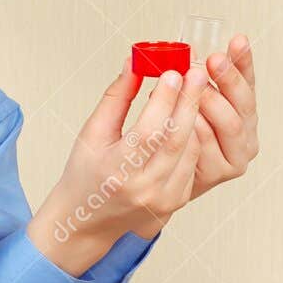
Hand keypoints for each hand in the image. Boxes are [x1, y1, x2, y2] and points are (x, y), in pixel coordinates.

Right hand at [29, 60, 208, 273]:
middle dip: (189, 101)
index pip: (148, 132)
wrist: (88, 220)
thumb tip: (135, 62)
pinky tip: (189, 116)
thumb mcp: (92, 133)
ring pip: (190, 150)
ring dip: (194, 117)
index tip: (173, 72)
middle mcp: (143, 189)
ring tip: (194, 90)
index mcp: (116, 171)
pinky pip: (192, 162)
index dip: (163, 100)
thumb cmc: (86, 173)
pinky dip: (193, 137)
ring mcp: (163, 199)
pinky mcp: (176, 201)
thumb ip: (116, 97)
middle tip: (197, 72)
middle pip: (175, 139)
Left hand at [188, 34, 258, 201]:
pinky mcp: (221, 172)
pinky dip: (197, 128)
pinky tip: (184, 116)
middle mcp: (247, 133)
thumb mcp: (189, 98)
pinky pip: (208, 145)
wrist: (164, 176)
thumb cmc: (178, 131)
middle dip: (228, 78)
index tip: (237, 40)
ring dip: (209, 101)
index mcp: (245, 111)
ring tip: (192, 84)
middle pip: (244, 103)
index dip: (244, 61)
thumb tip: (188, 49)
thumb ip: (195, 76)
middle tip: (211, 60)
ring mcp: (238, 155)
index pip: (249, 80)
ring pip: (229, 123)